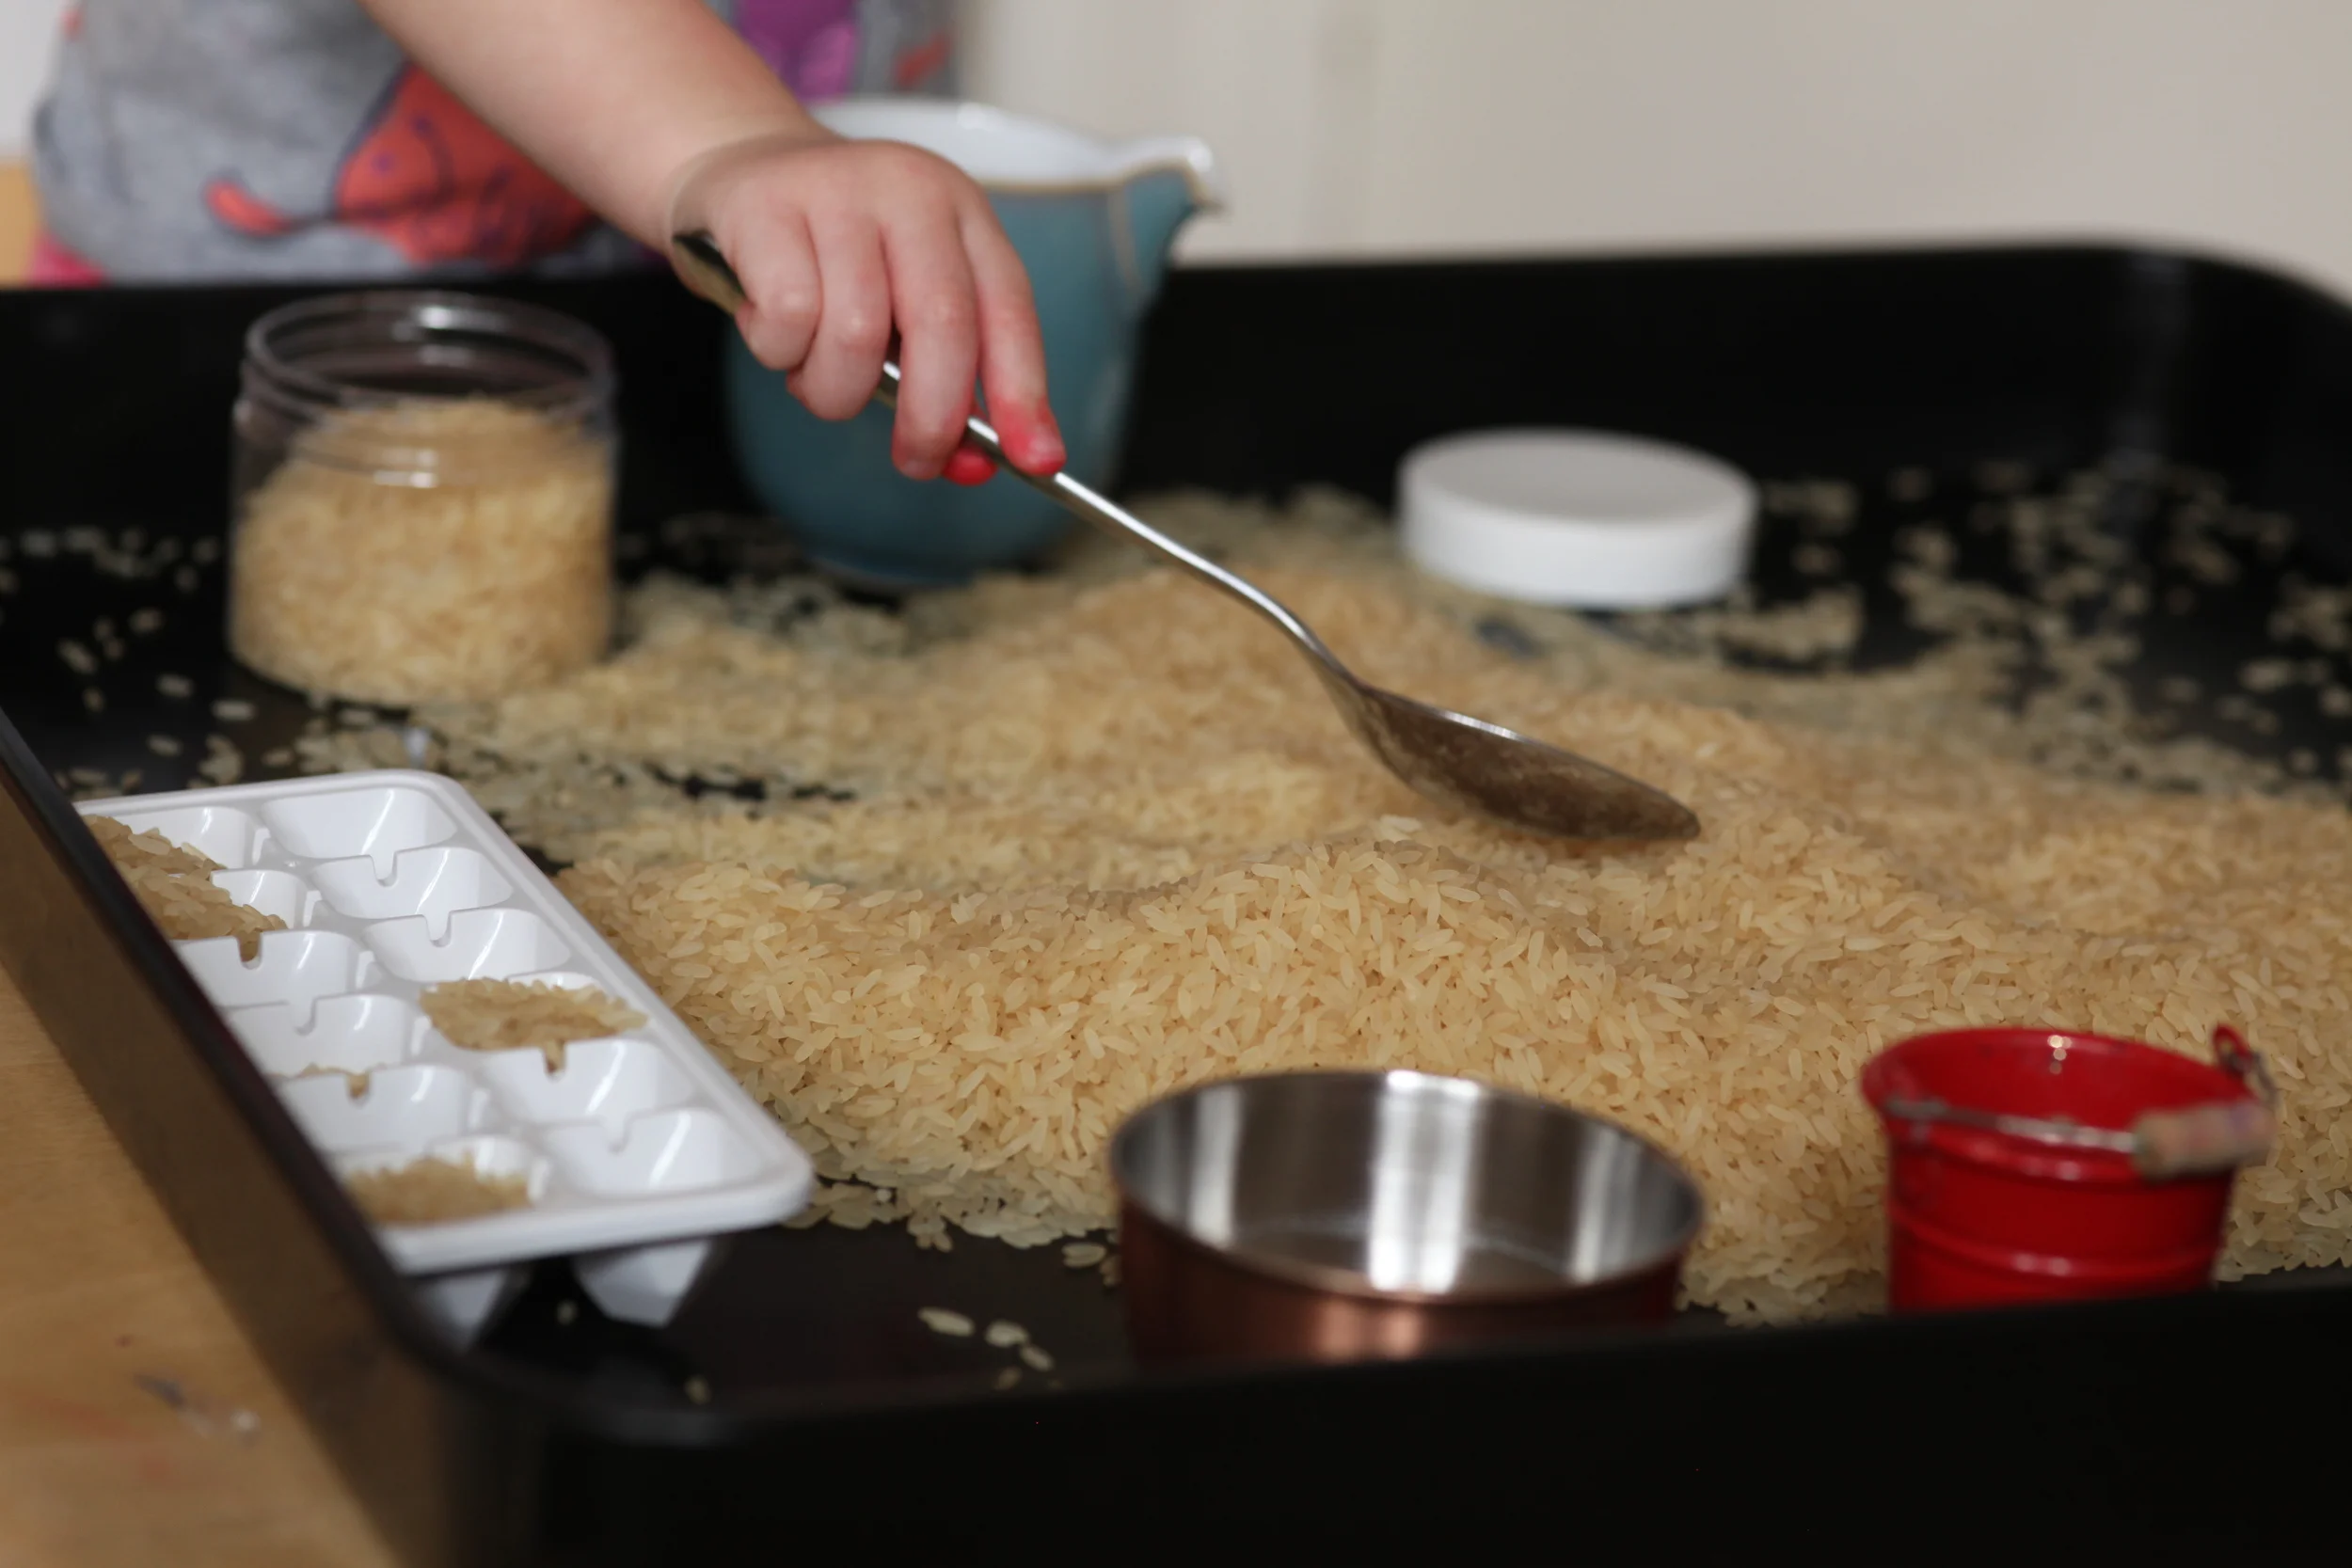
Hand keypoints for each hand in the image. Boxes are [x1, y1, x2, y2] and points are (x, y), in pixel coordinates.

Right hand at [666, 128, 1063, 485]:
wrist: (740, 168)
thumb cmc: (832, 257)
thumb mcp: (902, 300)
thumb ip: (944, 375)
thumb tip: (970, 465)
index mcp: (961, 214)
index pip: (1009, 310)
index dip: (1024, 392)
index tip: (1037, 461)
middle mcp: (909, 191)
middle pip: (943, 323)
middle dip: (933, 415)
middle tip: (917, 460)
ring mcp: (836, 190)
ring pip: (857, 334)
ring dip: (834, 390)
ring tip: (815, 375)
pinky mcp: (765, 206)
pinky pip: (787, 318)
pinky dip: (777, 352)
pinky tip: (768, 331)